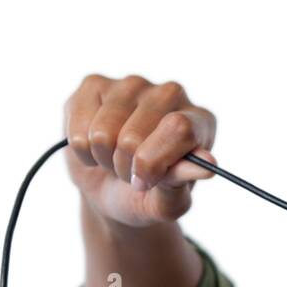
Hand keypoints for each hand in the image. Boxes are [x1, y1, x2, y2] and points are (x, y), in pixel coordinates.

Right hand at [63, 73, 217, 227]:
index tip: (144, 183)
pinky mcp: (94, 84)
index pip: (178, 129)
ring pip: (102, 132)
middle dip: (125, 167)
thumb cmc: (150, 195)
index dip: (154, 162)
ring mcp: (132, 85)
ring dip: (103, 158)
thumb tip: (208, 166)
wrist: (114, 191)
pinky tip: (94, 145)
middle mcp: (169, 94)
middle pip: (133, 136)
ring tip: (114, 159)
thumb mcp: (168, 202)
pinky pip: (77, 126)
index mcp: (198, 121)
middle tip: (131, 172)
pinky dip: (81, 148)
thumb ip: (184, 183)